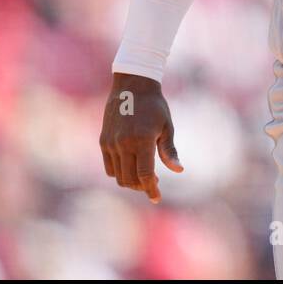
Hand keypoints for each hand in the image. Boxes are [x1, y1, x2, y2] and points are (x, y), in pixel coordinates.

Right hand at [99, 73, 182, 202]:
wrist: (132, 85)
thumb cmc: (155, 106)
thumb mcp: (167, 126)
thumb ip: (169, 151)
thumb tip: (179, 170)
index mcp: (142, 140)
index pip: (145, 175)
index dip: (151, 190)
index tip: (157, 198)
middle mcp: (123, 143)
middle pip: (130, 180)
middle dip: (142, 187)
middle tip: (154, 183)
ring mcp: (111, 143)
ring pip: (118, 176)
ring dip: (131, 181)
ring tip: (144, 175)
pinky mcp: (103, 141)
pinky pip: (109, 167)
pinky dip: (119, 172)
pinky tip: (131, 166)